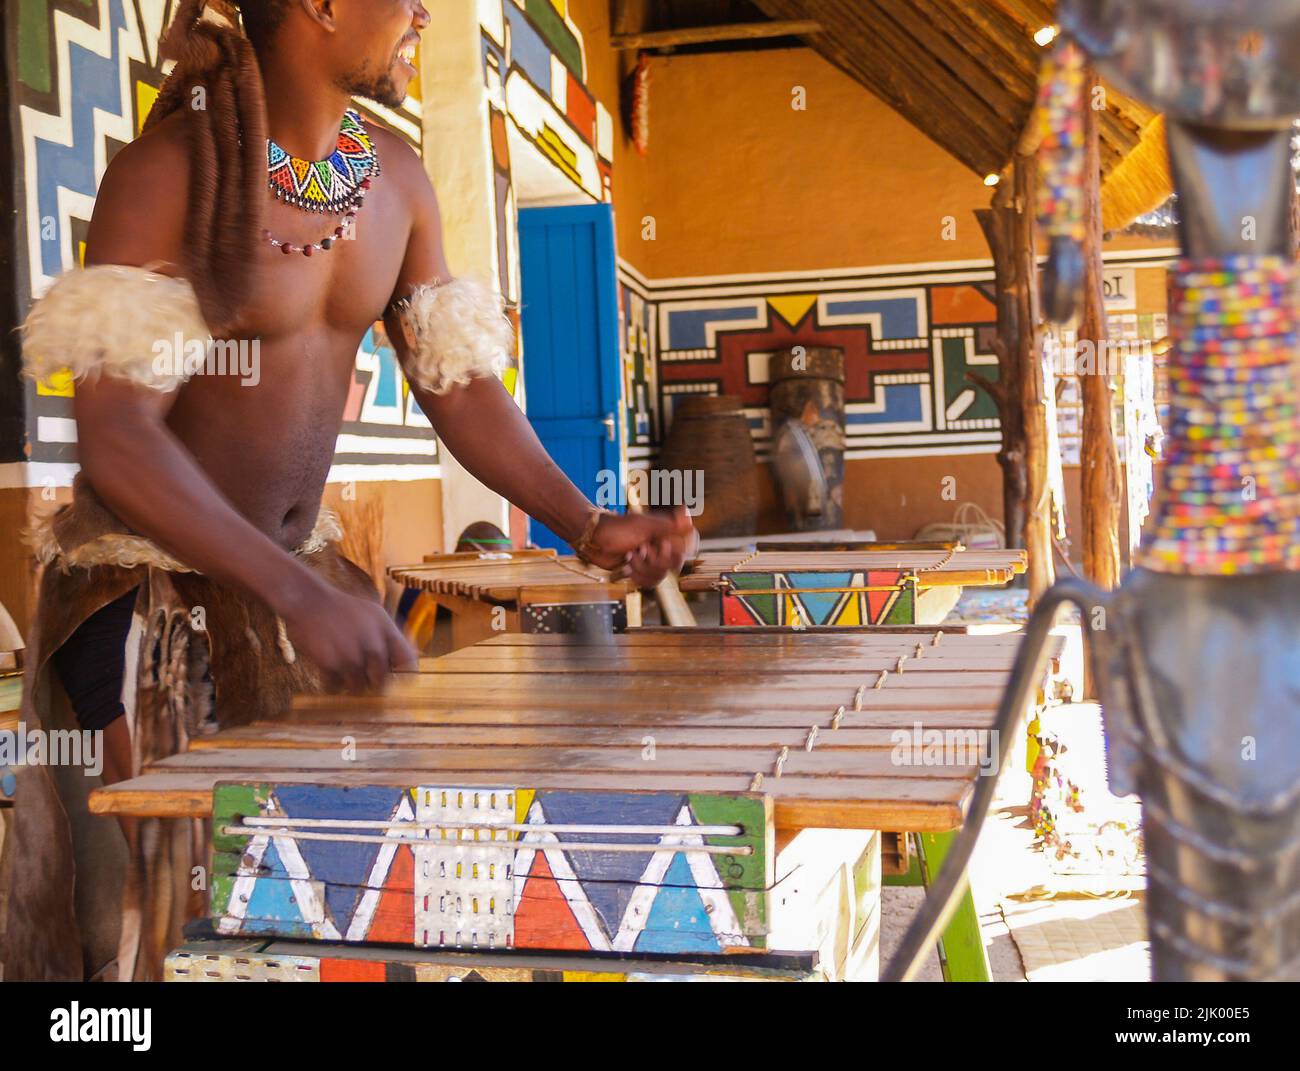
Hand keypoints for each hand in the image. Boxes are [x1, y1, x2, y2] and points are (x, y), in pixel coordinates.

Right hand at [276, 578, 417, 693]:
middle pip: (382, 681)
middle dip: (373, 682)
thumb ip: (391, 636)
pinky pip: (336, 687)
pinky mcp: (329, 663)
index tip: (399, 683)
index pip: (407, 661)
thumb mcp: (374, 613)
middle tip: (363, 675)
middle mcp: (372, 643)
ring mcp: (350, 654)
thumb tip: (413, 657)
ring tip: (343, 668)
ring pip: (359, 687)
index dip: (406, 676)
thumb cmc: (343, 609)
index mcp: (385, 629)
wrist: (308, 600)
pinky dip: (332, 682)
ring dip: (351, 683)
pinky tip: (329, 666)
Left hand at [581, 506, 697, 586]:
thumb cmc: (617, 528)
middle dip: (654, 560)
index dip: (675, 551)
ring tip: (629, 556)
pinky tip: (626, 566)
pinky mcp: (641, 572)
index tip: (660, 544)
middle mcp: (661, 547)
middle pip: (673, 565)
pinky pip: (648, 582)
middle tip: (639, 548)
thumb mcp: (644, 525)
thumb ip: (669, 524)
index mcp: (666, 534)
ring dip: (641, 568)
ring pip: (660, 575)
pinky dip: (636, 576)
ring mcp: (651, 561)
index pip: (686, 547)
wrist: (594, 540)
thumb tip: (688, 513)